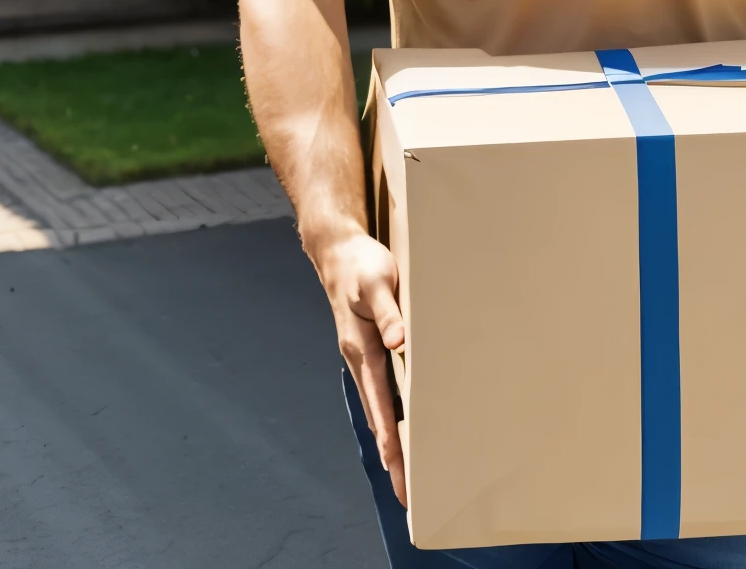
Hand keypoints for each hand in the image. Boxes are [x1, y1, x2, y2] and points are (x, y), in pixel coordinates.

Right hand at [319, 230, 408, 504]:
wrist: (339, 252)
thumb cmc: (361, 265)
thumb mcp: (378, 281)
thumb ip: (388, 312)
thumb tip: (400, 341)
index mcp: (362, 348)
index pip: (379, 402)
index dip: (390, 437)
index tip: (398, 468)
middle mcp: (360, 359)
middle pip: (377, 416)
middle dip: (391, 455)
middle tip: (406, 494)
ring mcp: (363, 356)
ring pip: (377, 407)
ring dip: (390, 440)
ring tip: (404, 473)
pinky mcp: (369, 349)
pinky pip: (380, 391)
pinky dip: (389, 415)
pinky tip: (400, 427)